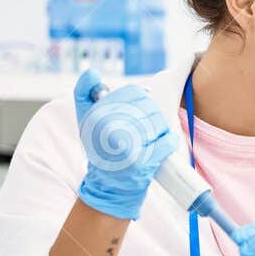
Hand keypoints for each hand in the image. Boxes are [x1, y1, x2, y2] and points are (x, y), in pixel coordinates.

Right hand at [72, 70, 174, 220]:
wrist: (107, 184)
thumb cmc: (99, 147)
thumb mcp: (86, 119)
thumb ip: (85, 92)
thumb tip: (92, 72)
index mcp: (98, 114)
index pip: (135, 92)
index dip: (143, 98)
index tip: (140, 108)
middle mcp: (110, 129)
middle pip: (150, 107)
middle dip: (153, 115)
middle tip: (148, 125)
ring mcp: (127, 147)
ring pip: (160, 122)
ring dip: (162, 127)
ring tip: (154, 135)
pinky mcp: (142, 164)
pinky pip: (167, 142)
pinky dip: (170, 141)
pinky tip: (164, 143)